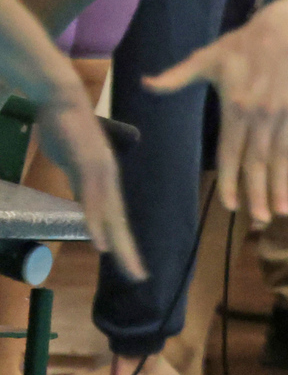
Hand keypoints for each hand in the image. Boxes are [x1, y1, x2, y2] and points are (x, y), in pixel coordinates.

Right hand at [36, 94, 143, 279]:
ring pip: (111, 214)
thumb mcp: (73, 164)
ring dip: (118, 242)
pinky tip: (101, 240)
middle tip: (140, 277)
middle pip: (120, 222)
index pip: (117, 218)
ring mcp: (101, 171)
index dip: (124, 242)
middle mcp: (108, 178)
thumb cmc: (66, 128)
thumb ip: (80, 183)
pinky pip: (93, 199)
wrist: (60, 98)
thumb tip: (82, 199)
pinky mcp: (89, 164)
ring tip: (126, 266)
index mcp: (105, 180)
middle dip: (129, 251)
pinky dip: (97, 222)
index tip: (132, 265)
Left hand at [145, 7, 287, 225]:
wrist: (285, 32)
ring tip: (282, 212)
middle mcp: (263, 116)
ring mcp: (285, 117)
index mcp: (238, 107)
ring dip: (283, 187)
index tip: (231, 205)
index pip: (232, 152)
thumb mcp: (206, 57)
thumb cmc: (240, 46)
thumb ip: (178, 76)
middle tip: (259, 220)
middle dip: (260, 192)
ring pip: (282, 158)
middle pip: (260, 161)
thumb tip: (147, 83)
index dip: (231, 180)